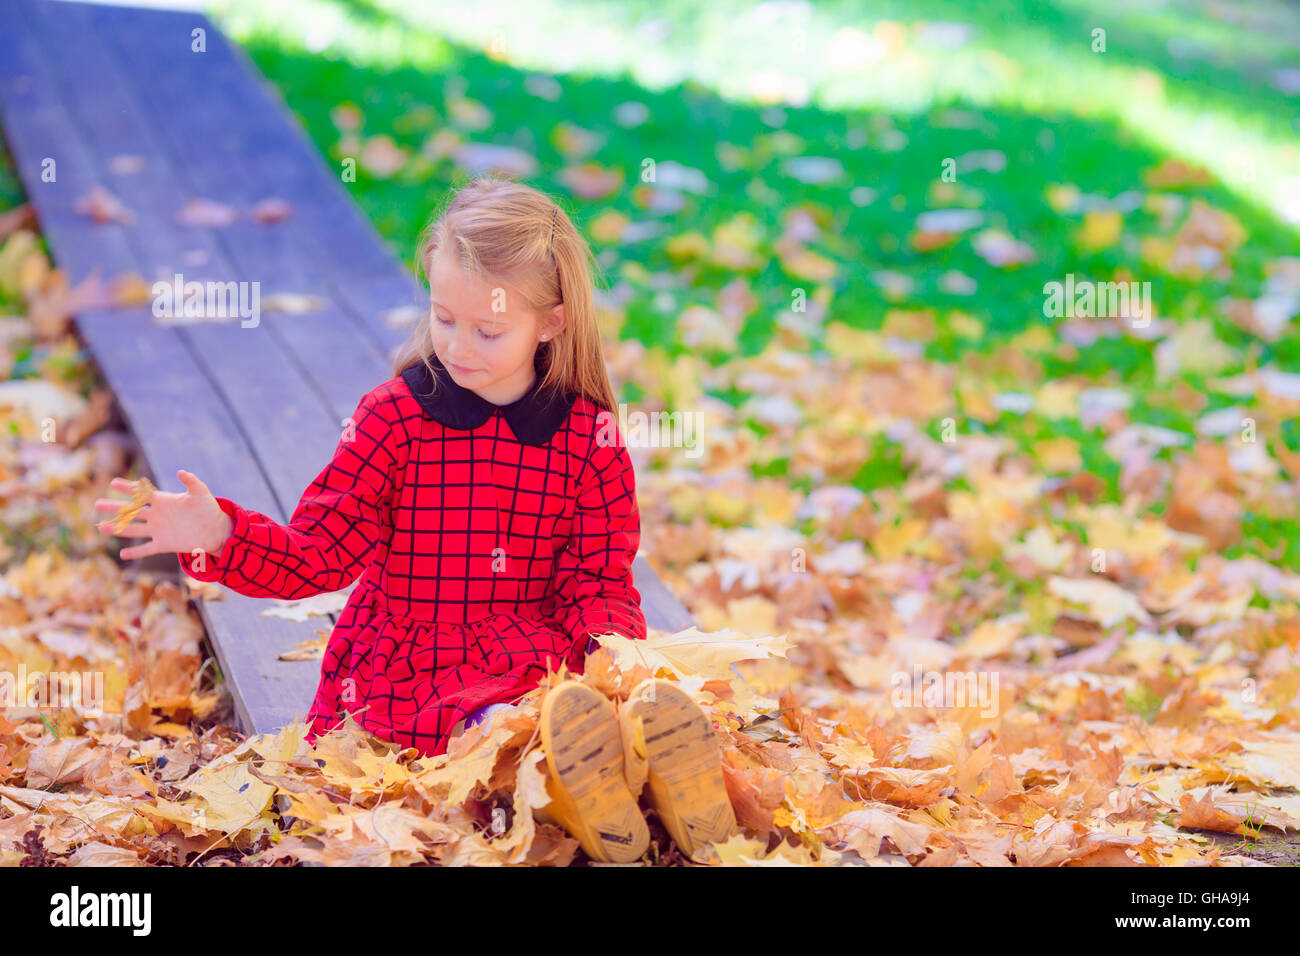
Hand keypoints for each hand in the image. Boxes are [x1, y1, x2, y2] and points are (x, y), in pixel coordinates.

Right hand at [94, 469, 232, 560]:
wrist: (216, 530)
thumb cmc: (208, 509)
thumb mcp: (201, 493)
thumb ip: (192, 482)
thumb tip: (181, 472)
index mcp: (163, 501)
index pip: (142, 493)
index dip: (128, 487)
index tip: (113, 482)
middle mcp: (157, 515)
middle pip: (131, 511)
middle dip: (114, 508)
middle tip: (97, 504)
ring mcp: (159, 530)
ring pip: (134, 529)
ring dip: (118, 529)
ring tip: (101, 527)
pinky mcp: (165, 544)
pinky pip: (147, 549)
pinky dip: (136, 552)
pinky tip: (123, 555)